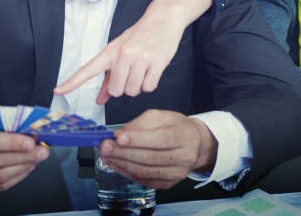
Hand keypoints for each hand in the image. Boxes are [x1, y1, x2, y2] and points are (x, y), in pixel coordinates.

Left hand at [54, 0, 210, 102]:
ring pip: (132, 91)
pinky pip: (148, 87)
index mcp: (110, 52)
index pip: (88, 70)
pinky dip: (150, 83)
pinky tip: (152, 69)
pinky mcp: (156, 62)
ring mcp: (139, 58)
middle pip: (116, 91)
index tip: (58, 91)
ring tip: (143, 68)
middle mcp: (122, 54)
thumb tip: (99, 100)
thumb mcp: (120, 52)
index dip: (72, 82)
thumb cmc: (139, 37)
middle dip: (124, 87)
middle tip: (131, 72)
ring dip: (138, 85)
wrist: (163, 18)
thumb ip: (109, 78)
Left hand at [98, 110, 216, 188]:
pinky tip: (116, 164)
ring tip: (106, 156)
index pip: (159, 139)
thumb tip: (120, 134)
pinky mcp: (168, 183)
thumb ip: (140, 123)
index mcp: (183, 135)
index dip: (137, 139)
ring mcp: (177, 173)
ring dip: (122, 164)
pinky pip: (145, 180)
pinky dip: (127, 173)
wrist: (194, 144)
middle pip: (150, 157)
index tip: (118, 137)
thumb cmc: (176, 127)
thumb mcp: (161, 116)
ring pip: (145, 172)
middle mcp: (183, 156)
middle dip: (124, 152)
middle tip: (105, 146)